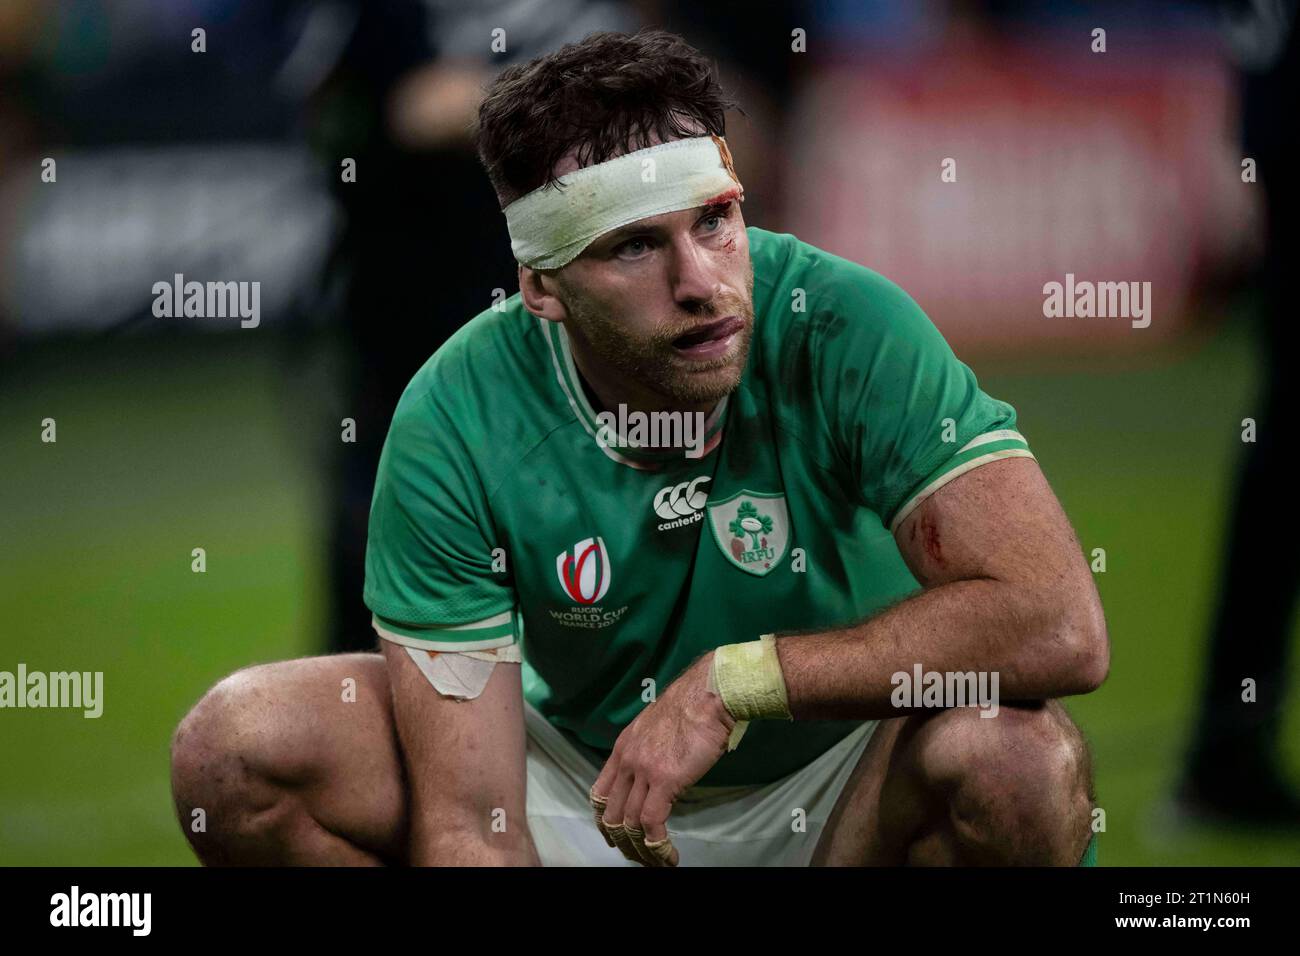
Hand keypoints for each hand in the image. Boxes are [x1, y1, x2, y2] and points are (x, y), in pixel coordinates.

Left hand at [589, 653, 735, 865]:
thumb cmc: (692, 707)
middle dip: (621, 841)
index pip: (600, 792)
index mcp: (622, 748)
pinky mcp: (665, 781)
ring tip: (656, 862)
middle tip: (636, 856)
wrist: (708, 694)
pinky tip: (668, 856)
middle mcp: (626, 761)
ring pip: (629, 823)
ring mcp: (643, 771)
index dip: (604, 819)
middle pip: (611, 813)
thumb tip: (656, 774)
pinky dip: (658, 846)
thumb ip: (649, 752)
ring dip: (642, 850)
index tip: (613, 835)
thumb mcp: (656, 728)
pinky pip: (652, 823)